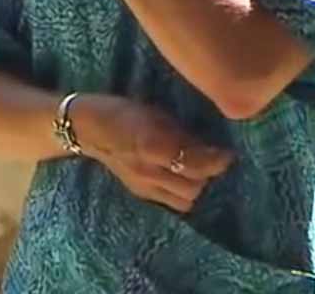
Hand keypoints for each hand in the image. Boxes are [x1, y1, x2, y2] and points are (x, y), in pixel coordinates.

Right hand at [72, 94, 234, 212]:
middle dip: (208, 175)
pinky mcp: (139, 193)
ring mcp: (143, 185)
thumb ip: (181, 132)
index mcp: (152, 145)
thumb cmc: (123, 111)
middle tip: (213, 159)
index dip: (216, 161)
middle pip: (193, 187)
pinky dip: (182, 192)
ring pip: (184, 200)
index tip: (228, 153)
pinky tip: (182, 178)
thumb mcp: (155, 113)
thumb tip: (210, 146)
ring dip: (196, 187)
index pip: (194, 164)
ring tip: (198, 170)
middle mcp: (148, 171)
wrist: (86, 129)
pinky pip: (170, 202)